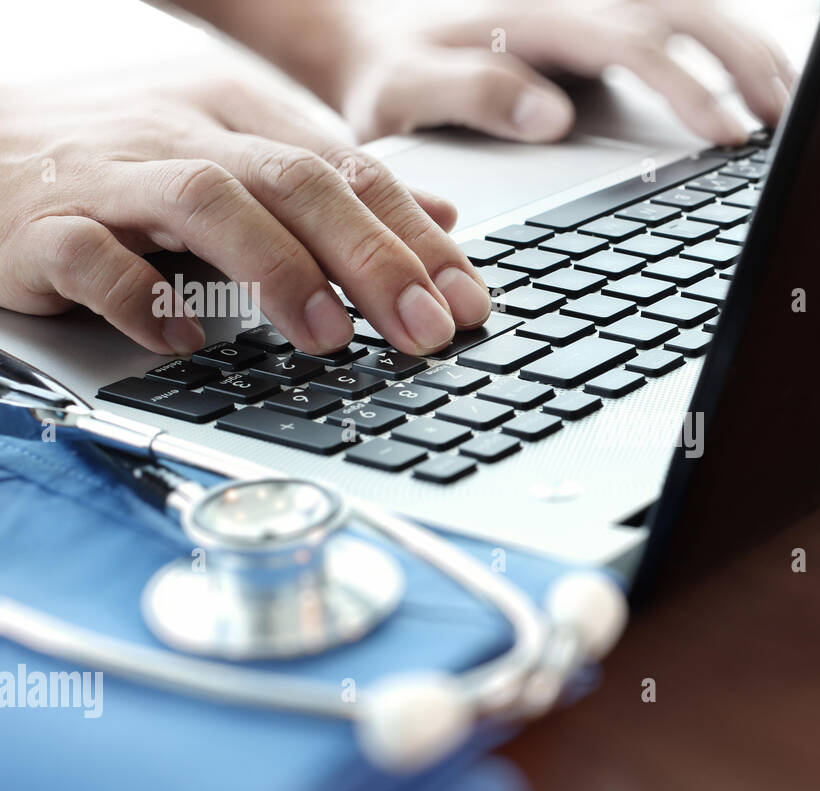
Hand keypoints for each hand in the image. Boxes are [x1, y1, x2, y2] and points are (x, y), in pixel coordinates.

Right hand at [0, 78, 490, 355]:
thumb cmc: (123, 163)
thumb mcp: (239, 156)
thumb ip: (333, 188)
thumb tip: (438, 217)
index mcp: (240, 113)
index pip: (352, 170)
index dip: (418, 238)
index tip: (469, 302)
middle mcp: (183, 133)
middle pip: (298, 182)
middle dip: (375, 260)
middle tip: (428, 330)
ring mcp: (112, 174)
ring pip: (208, 202)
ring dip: (279, 272)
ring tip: (331, 338)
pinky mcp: (42, 224)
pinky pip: (96, 257)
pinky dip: (145, 300)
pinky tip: (188, 341)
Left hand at [331, 0, 795, 143]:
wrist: (365, 31)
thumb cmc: (387, 70)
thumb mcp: (406, 90)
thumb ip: (475, 98)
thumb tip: (556, 116)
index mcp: (538, 18)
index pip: (636, 45)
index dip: (689, 89)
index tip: (728, 136)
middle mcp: (572, 0)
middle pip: (682, 12)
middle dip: (741, 60)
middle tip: (780, 119)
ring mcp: (587, 5)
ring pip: (688, 9)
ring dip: (742, 49)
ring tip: (784, 101)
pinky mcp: (593, 21)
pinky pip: (671, 22)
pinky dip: (718, 45)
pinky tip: (746, 78)